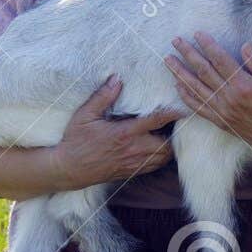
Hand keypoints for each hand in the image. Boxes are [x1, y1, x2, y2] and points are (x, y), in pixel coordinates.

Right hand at [49, 76, 182, 188]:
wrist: (68, 169)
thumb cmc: (75, 141)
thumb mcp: (85, 115)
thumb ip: (102, 97)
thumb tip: (116, 79)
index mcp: (125, 133)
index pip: (155, 121)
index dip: (172, 114)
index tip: (183, 108)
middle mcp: (133, 150)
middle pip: (166, 144)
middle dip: (173, 134)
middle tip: (175, 123)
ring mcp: (133, 163)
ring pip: (163, 158)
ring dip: (168, 147)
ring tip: (167, 135)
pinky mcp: (131, 172)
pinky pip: (154, 167)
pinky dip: (160, 158)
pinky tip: (157, 149)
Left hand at [164, 34, 251, 162]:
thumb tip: (244, 46)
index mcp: (244, 86)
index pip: (220, 60)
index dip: (207, 45)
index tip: (197, 34)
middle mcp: (229, 98)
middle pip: (203, 71)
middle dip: (188, 54)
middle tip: (176, 41)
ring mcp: (222, 111)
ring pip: (195, 89)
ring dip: (180, 73)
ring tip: (168, 60)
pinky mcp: (220, 121)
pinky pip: (198, 108)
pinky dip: (186, 96)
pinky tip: (178, 86)